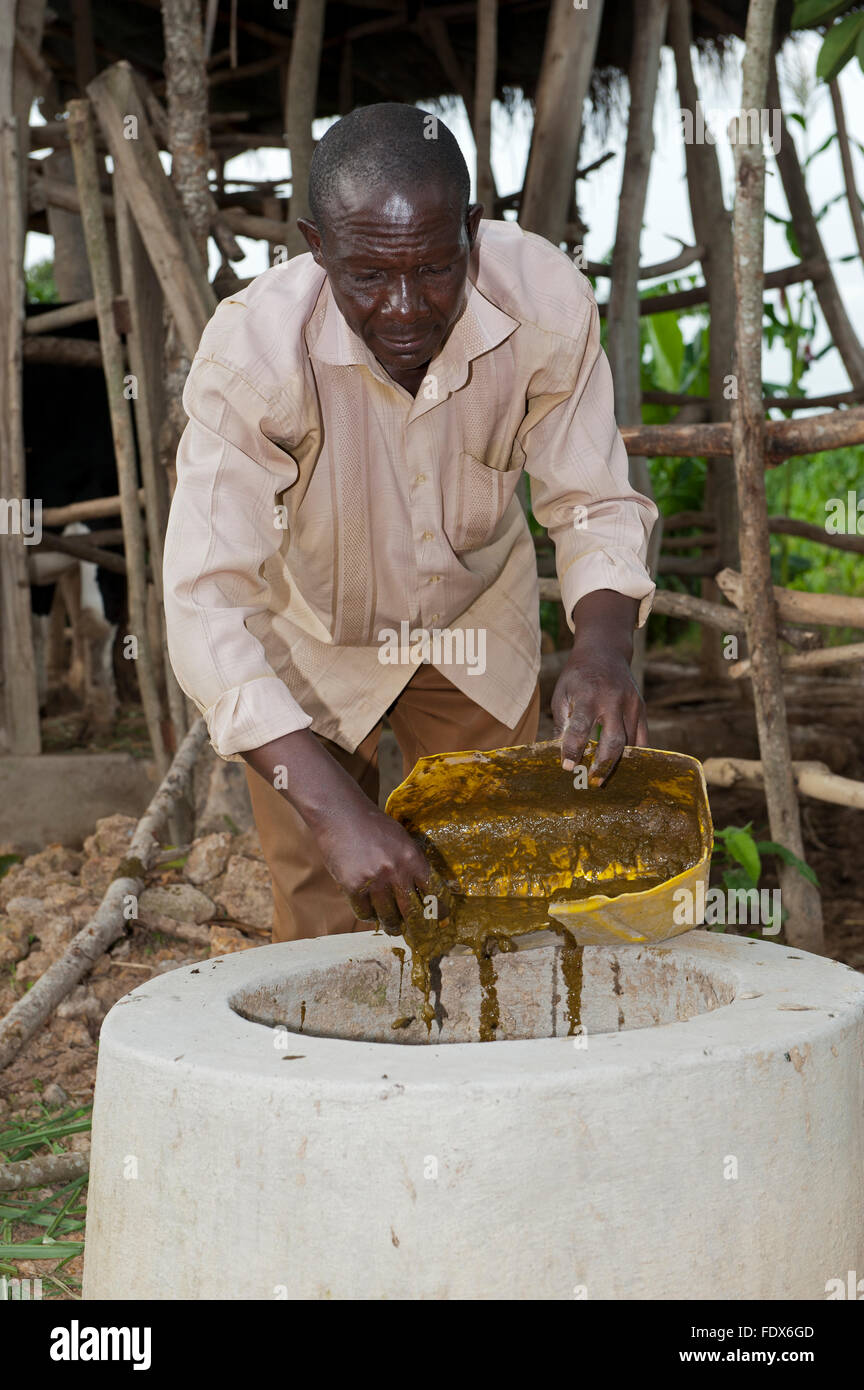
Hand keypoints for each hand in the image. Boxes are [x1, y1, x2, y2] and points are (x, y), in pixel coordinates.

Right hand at [315, 799, 451, 934]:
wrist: (341, 815)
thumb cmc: (373, 826)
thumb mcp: (401, 839)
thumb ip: (411, 862)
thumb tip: (422, 889)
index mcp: (412, 857)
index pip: (432, 891)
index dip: (438, 909)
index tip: (440, 918)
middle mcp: (396, 871)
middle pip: (411, 911)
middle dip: (417, 926)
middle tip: (419, 935)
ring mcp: (374, 881)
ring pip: (388, 916)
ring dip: (391, 924)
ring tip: (393, 927)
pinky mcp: (353, 887)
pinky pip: (364, 913)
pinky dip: (369, 915)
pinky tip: (370, 912)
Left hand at [551, 590, 647, 785]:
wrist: (605, 651)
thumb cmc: (577, 675)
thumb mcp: (562, 692)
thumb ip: (562, 722)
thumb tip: (560, 753)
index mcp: (588, 695)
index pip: (581, 727)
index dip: (573, 749)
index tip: (567, 767)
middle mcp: (613, 700)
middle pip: (613, 740)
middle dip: (603, 764)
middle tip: (593, 782)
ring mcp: (631, 704)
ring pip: (629, 742)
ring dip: (617, 763)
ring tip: (604, 778)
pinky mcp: (641, 708)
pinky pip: (642, 737)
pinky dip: (634, 754)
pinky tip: (624, 767)